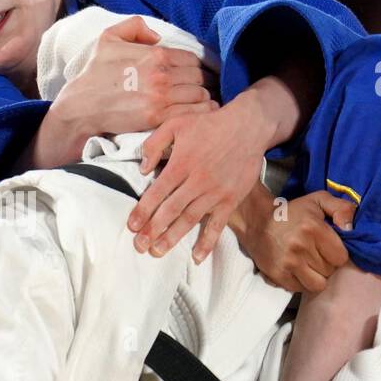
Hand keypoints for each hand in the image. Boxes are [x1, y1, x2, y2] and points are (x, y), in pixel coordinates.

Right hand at [26, 16, 215, 167]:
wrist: (81, 107)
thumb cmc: (94, 73)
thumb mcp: (108, 38)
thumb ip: (134, 26)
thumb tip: (157, 37)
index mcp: (155, 54)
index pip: (193, 59)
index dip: (201, 67)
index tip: (202, 74)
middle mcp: (161, 74)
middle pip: (200, 77)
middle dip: (205, 83)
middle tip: (207, 90)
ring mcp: (161, 97)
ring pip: (200, 95)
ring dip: (204, 99)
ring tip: (203, 102)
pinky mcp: (157, 117)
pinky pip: (192, 114)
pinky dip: (201, 114)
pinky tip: (201, 115)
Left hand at [128, 94, 273, 261]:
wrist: (248, 126)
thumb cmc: (209, 124)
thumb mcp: (176, 123)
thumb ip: (155, 144)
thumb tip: (142, 169)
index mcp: (181, 164)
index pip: (157, 193)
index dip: (142, 211)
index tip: (132, 226)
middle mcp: (196, 182)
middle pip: (170, 211)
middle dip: (153, 230)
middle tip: (139, 246)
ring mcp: (214, 193)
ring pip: (190, 220)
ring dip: (172, 238)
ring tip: (157, 252)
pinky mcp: (230, 200)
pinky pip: (217, 225)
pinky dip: (207, 242)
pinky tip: (196, 257)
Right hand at [233, 185, 355, 291]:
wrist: (256, 222)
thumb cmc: (291, 213)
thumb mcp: (318, 200)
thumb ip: (342, 208)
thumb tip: (351, 228)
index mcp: (313, 228)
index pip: (341, 258)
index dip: (336, 254)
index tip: (327, 247)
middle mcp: (301, 247)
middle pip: (329, 271)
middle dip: (326, 264)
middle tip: (316, 254)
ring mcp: (288, 263)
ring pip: (317, 285)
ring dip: (316, 276)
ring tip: (308, 265)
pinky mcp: (278, 275)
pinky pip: (300, 289)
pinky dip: (301, 282)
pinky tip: (296, 270)